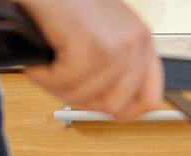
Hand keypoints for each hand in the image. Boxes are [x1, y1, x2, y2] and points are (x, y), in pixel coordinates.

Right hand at [19, 0, 163, 120]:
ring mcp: (116, 46)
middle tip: (63, 80)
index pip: (149, 98)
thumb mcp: (103, 33)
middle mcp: (135, 43)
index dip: (124, 110)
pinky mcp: (91, 47)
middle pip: (115, 106)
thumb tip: (115, 106)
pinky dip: (44, 76)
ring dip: (56, 85)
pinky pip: (64, 84)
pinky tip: (40, 61)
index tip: (102, 106)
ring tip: (48, 63)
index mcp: (142, 41)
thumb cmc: (64, 3)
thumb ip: (115, 68)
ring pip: (84, 97)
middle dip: (82, 99)